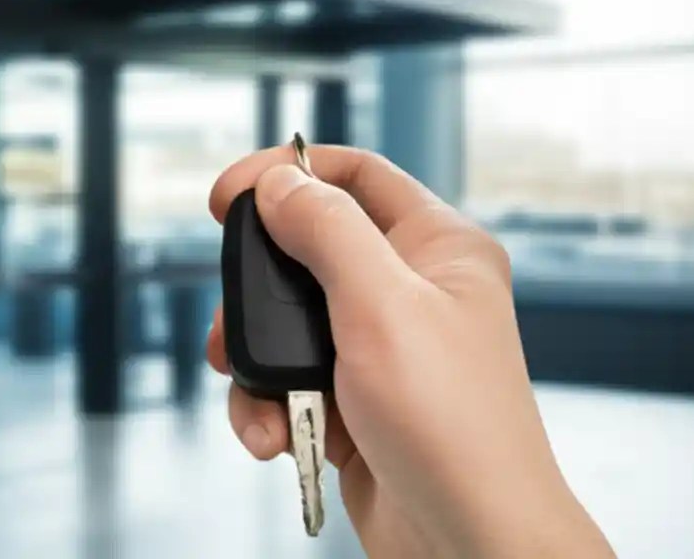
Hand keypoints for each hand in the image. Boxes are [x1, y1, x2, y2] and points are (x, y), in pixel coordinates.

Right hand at [206, 145, 613, 557]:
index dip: (288, 172)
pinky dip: (267, 407)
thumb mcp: (381, 308)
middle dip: (254, 291)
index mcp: (437, 248)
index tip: (226, 195)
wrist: (467, 542)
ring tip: (257, 397)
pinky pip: (286, 382)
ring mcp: (378, 349)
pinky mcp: (352, 401)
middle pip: (303, 252)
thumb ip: (326, 231)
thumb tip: (278, 182)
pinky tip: (274, 436)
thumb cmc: (451, 427)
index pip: (356, 175)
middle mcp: (409, 290)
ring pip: (284, 325)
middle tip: (227, 317)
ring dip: (254, 363)